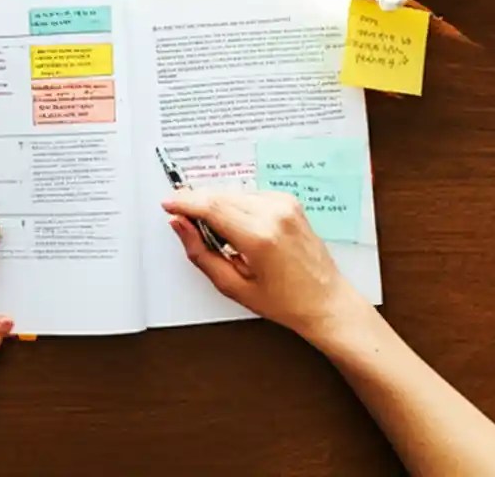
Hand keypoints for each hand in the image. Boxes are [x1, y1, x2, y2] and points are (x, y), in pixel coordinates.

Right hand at [162, 190, 367, 346]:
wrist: (325, 301)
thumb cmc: (286, 301)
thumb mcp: (234, 285)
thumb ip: (201, 253)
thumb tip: (181, 227)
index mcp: (260, 236)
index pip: (210, 206)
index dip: (184, 203)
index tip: (169, 205)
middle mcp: (274, 213)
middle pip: (219, 195)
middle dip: (197, 204)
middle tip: (186, 224)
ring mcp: (284, 204)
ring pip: (234, 193)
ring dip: (217, 206)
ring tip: (220, 237)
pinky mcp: (289, 201)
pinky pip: (250, 195)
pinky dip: (236, 207)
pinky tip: (238, 229)